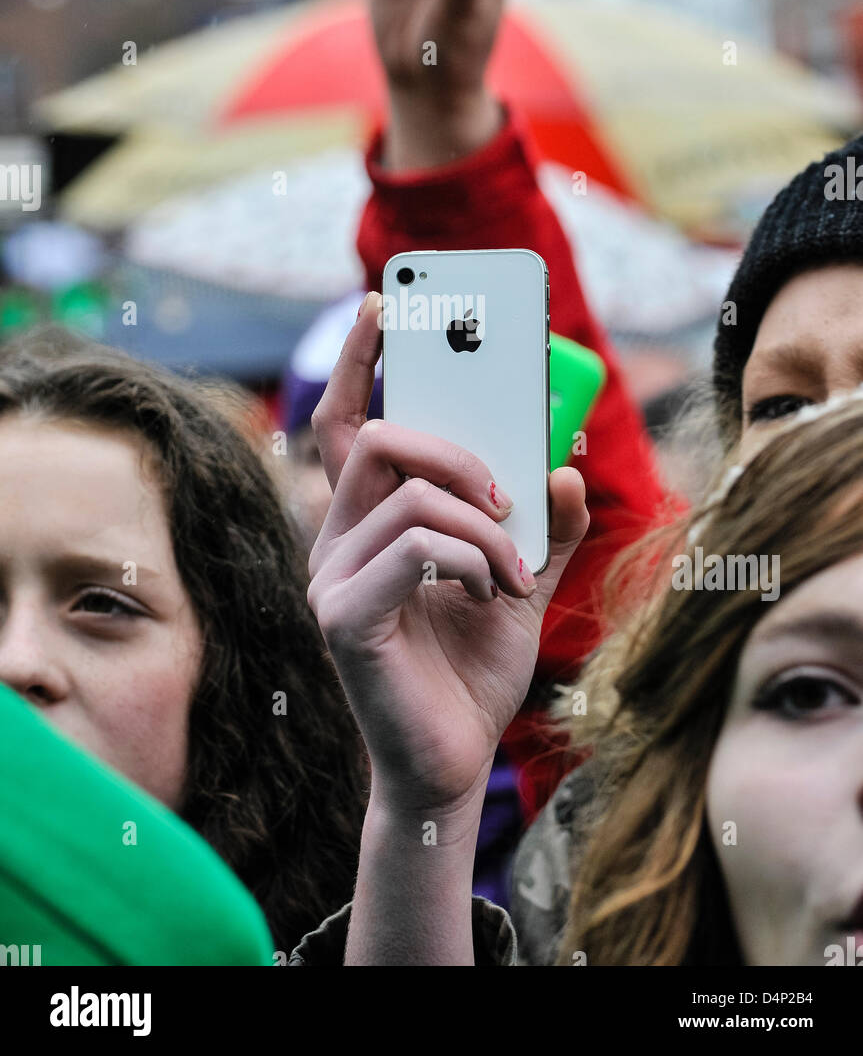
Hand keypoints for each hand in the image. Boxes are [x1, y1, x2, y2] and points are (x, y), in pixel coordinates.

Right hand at [308, 292, 589, 818]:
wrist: (454, 762)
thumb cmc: (474, 668)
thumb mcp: (522, 578)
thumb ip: (543, 523)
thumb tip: (564, 463)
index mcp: (367, 520)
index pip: (345, 423)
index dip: (355, 359)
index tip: (382, 304)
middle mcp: (335, 538)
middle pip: (378, 437)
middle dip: (456, 448)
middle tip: (508, 495)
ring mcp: (330, 576)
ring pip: (406, 490)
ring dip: (483, 521)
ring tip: (512, 571)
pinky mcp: (342, 615)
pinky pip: (415, 545)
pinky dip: (471, 557)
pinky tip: (489, 593)